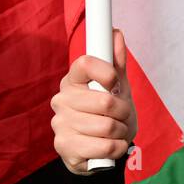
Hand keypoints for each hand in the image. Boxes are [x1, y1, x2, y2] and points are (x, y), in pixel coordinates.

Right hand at [51, 29, 138, 174]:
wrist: (101, 150)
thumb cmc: (109, 115)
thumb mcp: (118, 87)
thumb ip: (116, 62)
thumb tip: (116, 33)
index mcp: (73, 81)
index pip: (86, 63)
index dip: (108, 73)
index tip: (115, 83)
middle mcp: (61, 100)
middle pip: (105, 101)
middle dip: (123, 112)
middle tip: (121, 115)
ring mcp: (60, 124)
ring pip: (107, 126)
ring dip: (121, 131)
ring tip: (115, 131)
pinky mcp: (65, 147)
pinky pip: (105, 147)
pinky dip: (117, 148)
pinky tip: (110, 146)